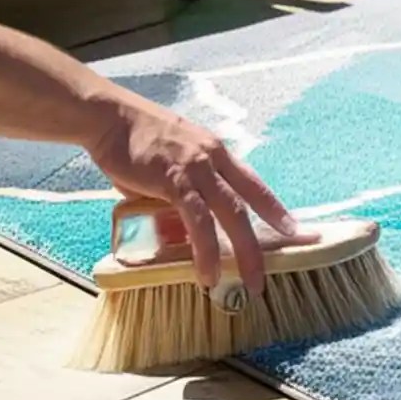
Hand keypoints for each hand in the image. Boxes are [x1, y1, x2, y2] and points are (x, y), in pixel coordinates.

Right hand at [84, 96, 318, 294]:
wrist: (107, 117)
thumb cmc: (133, 140)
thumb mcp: (170, 162)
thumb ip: (179, 191)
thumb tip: (178, 223)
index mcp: (215, 153)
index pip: (254, 183)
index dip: (274, 208)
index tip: (293, 229)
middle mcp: (213, 159)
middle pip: (249, 205)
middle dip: (264, 240)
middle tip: (271, 270)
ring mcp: (196, 169)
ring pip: (231, 214)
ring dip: (243, 252)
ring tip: (248, 282)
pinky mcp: (174, 181)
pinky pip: (198, 221)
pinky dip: (206, 249)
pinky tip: (208, 271)